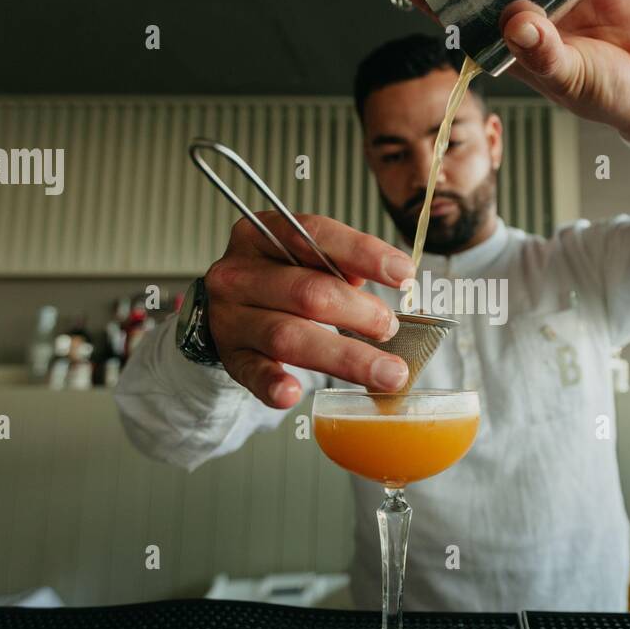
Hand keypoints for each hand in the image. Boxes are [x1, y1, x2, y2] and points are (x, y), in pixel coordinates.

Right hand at [204, 212, 415, 408]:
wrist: (225, 307)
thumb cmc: (276, 278)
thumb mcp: (301, 255)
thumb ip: (339, 260)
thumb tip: (390, 274)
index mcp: (261, 234)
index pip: (315, 235)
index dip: (363, 253)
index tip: (404, 274)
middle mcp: (240, 274)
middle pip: (307, 292)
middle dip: (360, 313)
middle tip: (390, 329)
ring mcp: (231, 318)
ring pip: (288, 336)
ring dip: (345, 357)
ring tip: (385, 372)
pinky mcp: (230, 357)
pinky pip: (252, 372)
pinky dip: (273, 384)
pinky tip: (293, 393)